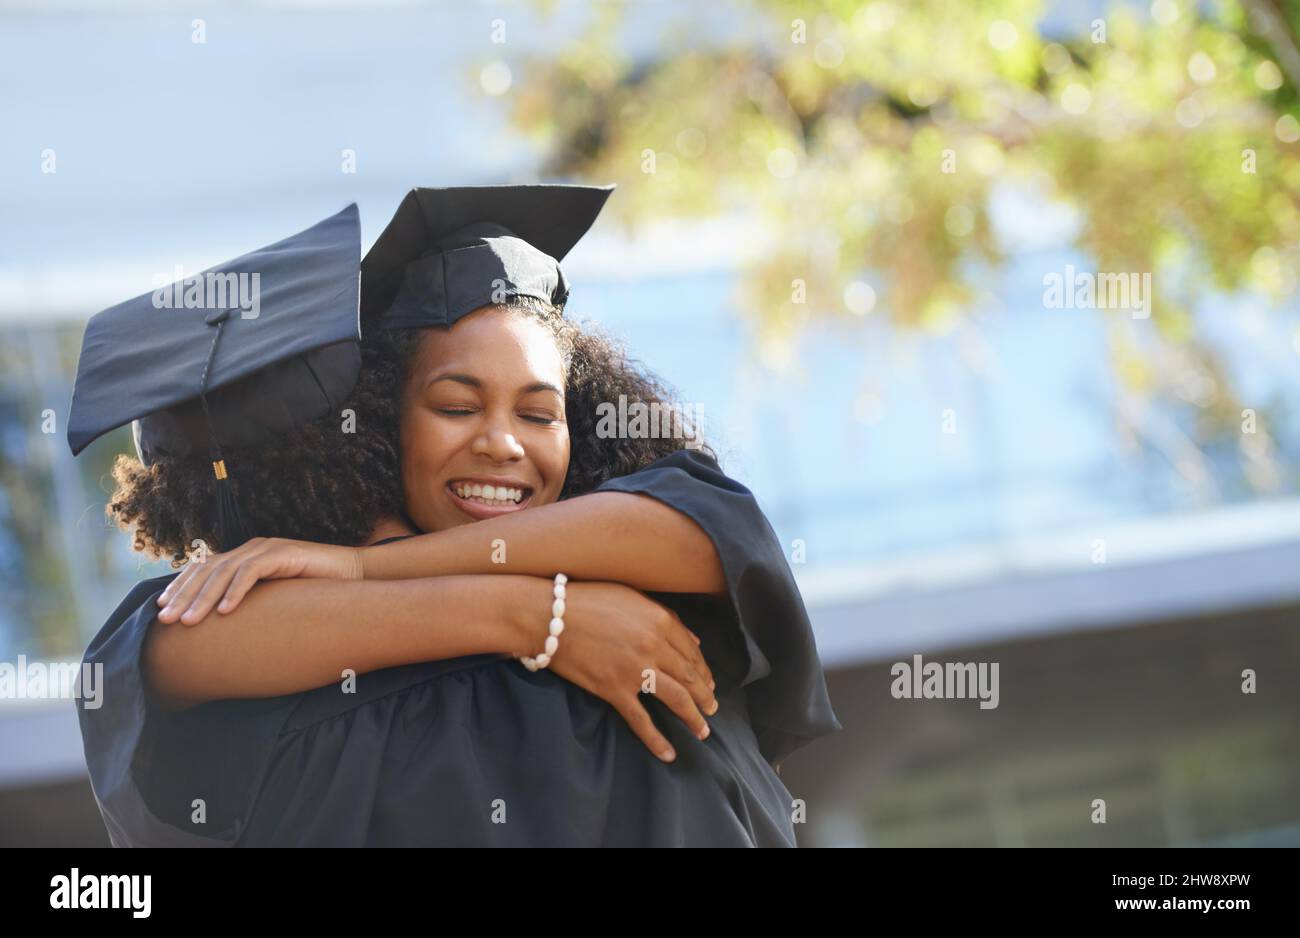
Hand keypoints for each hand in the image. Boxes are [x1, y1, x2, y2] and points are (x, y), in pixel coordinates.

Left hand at [155, 537, 361, 625]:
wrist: (353, 575)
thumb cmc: (315, 592)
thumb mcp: (275, 597)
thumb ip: (252, 602)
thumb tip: (224, 626)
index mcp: (246, 556)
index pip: (205, 568)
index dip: (181, 586)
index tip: (162, 609)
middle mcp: (252, 549)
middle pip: (207, 570)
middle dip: (183, 595)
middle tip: (166, 620)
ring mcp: (267, 549)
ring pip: (225, 572)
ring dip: (204, 598)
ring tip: (189, 622)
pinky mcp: (283, 554)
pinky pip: (252, 573)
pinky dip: (236, 592)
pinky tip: (225, 612)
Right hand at [536, 581, 719, 762]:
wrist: (549, 617)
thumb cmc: (589, 600)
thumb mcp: (632, 596)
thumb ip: (665, 616)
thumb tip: (694, 639)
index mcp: (661, 621)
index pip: (693, 651)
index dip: (704, 670)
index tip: (709, 682)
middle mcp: (654, 646)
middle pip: (690, 677)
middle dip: (706, 696)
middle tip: (713, 708)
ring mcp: (635, 671)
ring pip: (677, 699)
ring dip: (694, 718)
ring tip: (703, 731)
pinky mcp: (614, 690)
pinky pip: (642, 721)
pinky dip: (657, 740)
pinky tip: (669, 754)